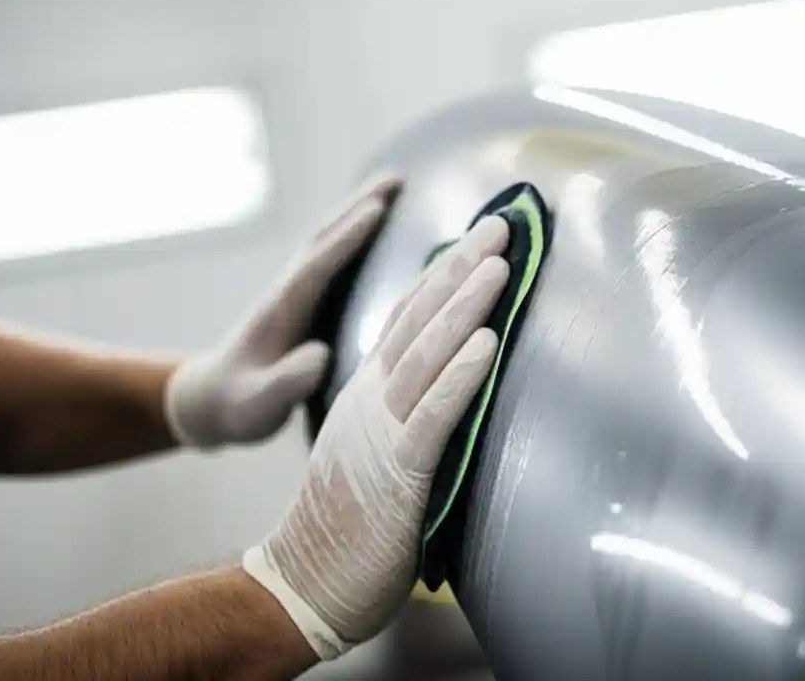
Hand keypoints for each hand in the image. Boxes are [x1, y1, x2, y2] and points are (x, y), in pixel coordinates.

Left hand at [164, 177, 396, 448]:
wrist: (212, 401)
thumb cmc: (238, 408)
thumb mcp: (259, 406)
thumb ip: (286, 384)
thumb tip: (319, 357)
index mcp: (282, 312)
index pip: (317, 266)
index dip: (346, 238)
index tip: (377, 210)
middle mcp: (288, 291)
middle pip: (324, 238)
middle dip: (358, 206)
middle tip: (398, 178)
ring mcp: (294, 290)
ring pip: (328, 238)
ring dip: (358, 208)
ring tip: (394, 184)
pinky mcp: (303, 297)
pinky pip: (334, 252)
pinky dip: (355, 228)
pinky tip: (378, 219)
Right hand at [242, 215, 509, 658]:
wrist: (303, 581)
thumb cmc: (351, 521)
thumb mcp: (376, 448)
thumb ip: (407, 412)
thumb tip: (449, 383)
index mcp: (367, 392)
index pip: (407, 318)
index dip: (444, 273)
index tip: (479, 237)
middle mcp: (371, 400)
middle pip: (418, 319)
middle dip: (460, 267)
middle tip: (499, 223)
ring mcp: (381, 433)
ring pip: (426, 355)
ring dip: (466, 306)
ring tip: (500, 263)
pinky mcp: (397, 473)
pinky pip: (433, 416)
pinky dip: (460, 376)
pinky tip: (488, 344)